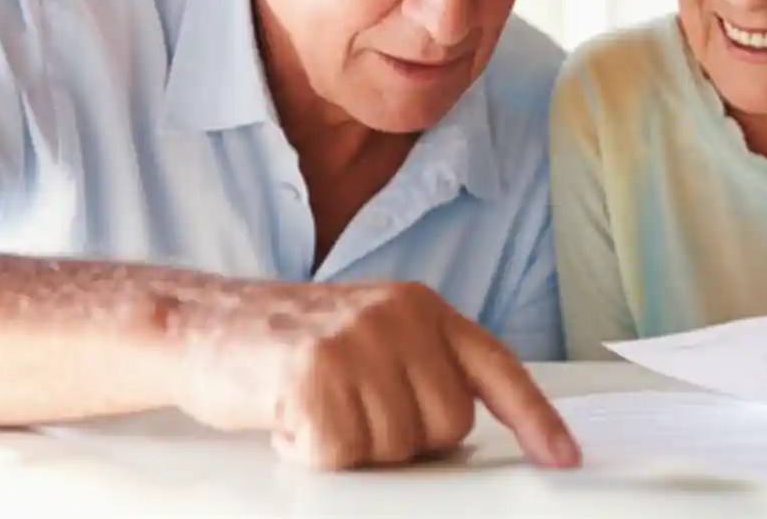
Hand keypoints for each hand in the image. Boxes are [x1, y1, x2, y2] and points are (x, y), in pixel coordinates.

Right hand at [162, 279, 579, 469]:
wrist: (204, 324)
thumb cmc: (290, 343)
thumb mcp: (371, 336)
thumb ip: (420, 368)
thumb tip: (458, 431)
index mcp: (421, 308)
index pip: (496, 368)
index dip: (535, 418)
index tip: (563, 458)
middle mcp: (398, 316)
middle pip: (447, 425)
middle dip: (402, 439)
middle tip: (350, 411)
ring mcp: (358, 341)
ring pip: (395, 447)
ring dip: (351, 447)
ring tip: (314, 408)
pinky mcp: (315, 372)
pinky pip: (342, 454)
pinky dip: (310, 453)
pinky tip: (288, 419)